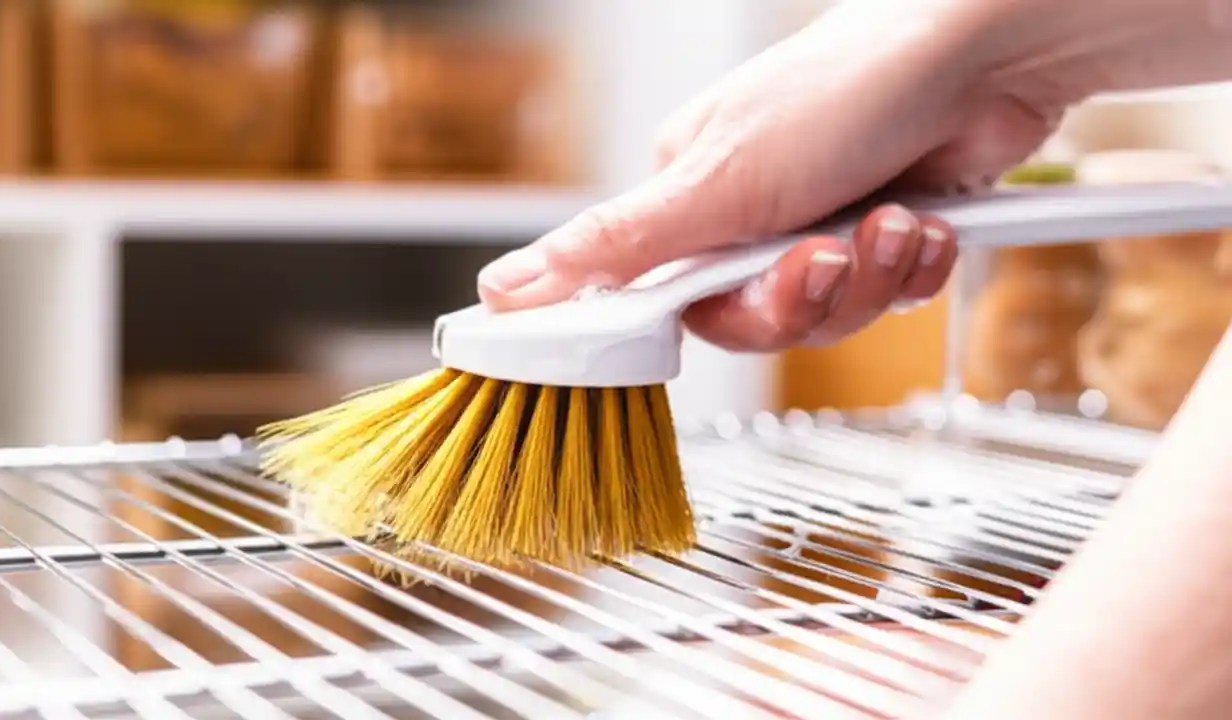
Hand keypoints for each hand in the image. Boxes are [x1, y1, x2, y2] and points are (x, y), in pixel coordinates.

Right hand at [478, 0, 1231, 351]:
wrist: (985, 58)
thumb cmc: (847, 88)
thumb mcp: (713, 181)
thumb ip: (615, 247)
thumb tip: (508, 288)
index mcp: (690, 196)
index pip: (664, 300)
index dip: (698, 321)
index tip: (725, 316)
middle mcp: (751, 214)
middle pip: (754, 320)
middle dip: (802, 297)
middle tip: (825, 253)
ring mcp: (821, 224)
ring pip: (826, 317)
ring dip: (869, 278)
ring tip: (891, 221)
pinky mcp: (883, 235)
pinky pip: (886, 299)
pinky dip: (912, 267)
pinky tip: (925, 222)